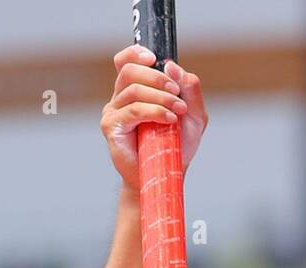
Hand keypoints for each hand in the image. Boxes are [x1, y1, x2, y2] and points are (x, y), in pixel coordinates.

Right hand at [100, 44, 207, 191]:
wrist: (166, 176)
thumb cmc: (176, 146)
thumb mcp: (193, 116)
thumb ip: (190, 90)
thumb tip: (172, 65)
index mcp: (136, 91)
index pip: (125, 62)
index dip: (135, 53)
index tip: (154, 58)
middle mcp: (121, 98)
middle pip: (130, 71)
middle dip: (157, 77)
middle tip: (177, 92)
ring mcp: (114, 112)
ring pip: (133, 89)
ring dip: (161, 97)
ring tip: (178, 111)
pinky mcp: (112, 127)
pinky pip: (133, 111)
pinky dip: (154, 111)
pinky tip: (169, 119)